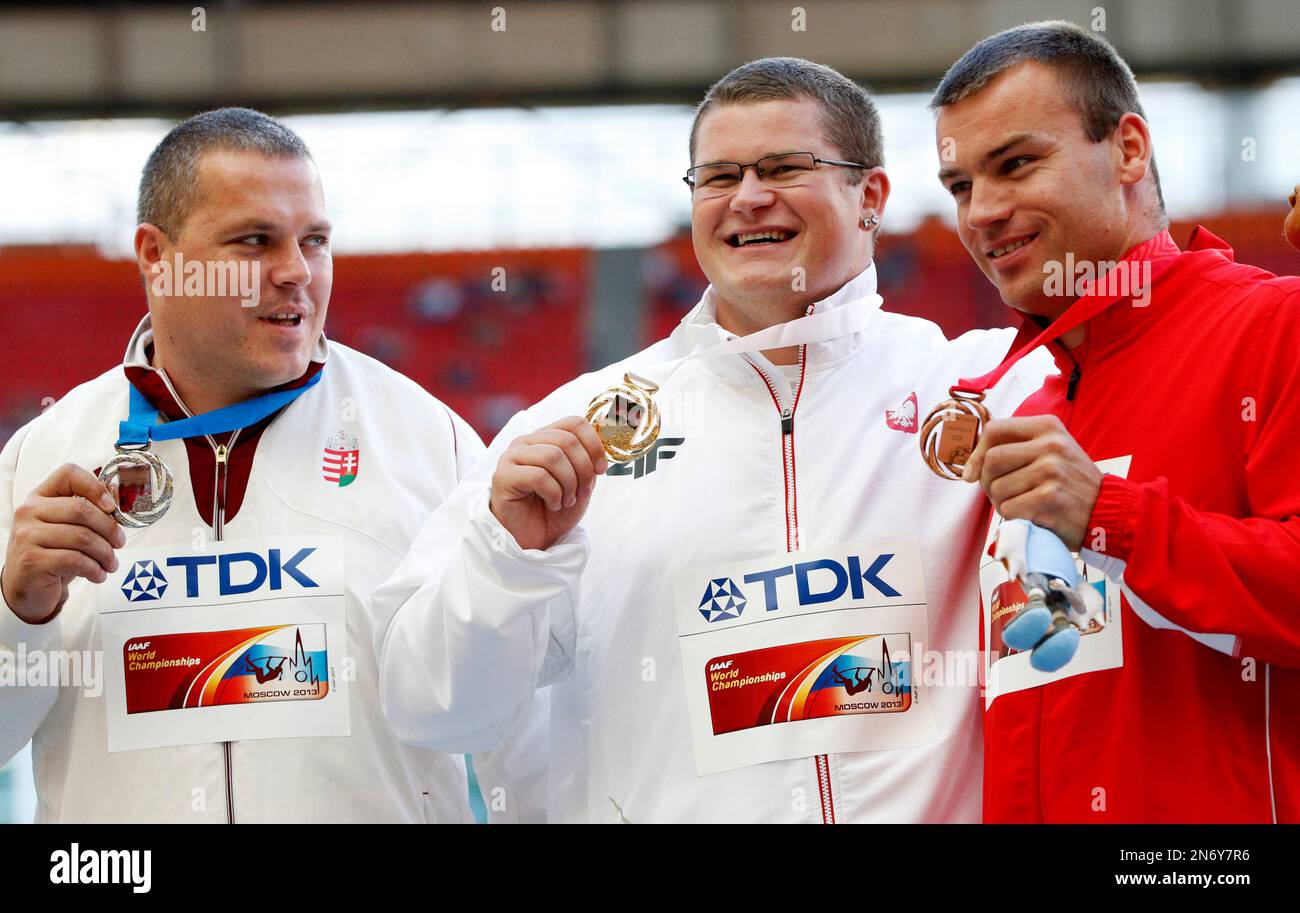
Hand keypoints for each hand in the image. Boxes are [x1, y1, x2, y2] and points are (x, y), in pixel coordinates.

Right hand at [2, 463, 126, 623]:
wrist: (26, 588)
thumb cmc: (52, 554)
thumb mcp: (68, 528)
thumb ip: (88, 512)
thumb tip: (116, 498)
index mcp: (40, 497)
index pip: (68, 474)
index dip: (96, 487)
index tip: (112, 507)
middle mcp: (29, 511)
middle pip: (81, 509)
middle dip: (109, 529)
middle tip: (119, 543)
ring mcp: (27, 536)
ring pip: (82, 537)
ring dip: (105, 553)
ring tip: (111, 563)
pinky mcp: (31, 560)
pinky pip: (75, 560)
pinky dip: (94, 569)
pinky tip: (98, 574)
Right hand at [489, 416, 608, 551]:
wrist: (534, 538)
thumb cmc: (556, 508)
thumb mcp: (581, 481)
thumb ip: (589, 459)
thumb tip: (607, 439)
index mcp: (545, 437)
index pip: (574, 423)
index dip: (594, 444)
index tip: (601, 469)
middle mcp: (526, 442)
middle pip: (566, 440)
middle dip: (583, 469)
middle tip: (583, 492)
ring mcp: (512, 457)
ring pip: (553, 456)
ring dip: (568, 484)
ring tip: (567, 500)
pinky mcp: (503, 476)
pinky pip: (538, 476)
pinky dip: (554, 494)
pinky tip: (552, 504)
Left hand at [962, 415, 1101, 550]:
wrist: (1109, 511)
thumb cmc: (1071, 483)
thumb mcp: (1051, 451)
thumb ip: (1016, 448)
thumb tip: (969, 468)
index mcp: (1048, 427)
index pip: (994, 429)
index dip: (977, 453)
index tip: (972, 472)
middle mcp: (1051, 444)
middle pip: (992, 460)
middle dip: (987, 482)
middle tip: (1001, 495)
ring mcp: (1051, 470)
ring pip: (997, 488)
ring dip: (1002, 503)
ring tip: (1024, 504)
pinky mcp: (1050, 498)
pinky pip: (1008, 509)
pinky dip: (1014, 518)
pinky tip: (1032, 516)